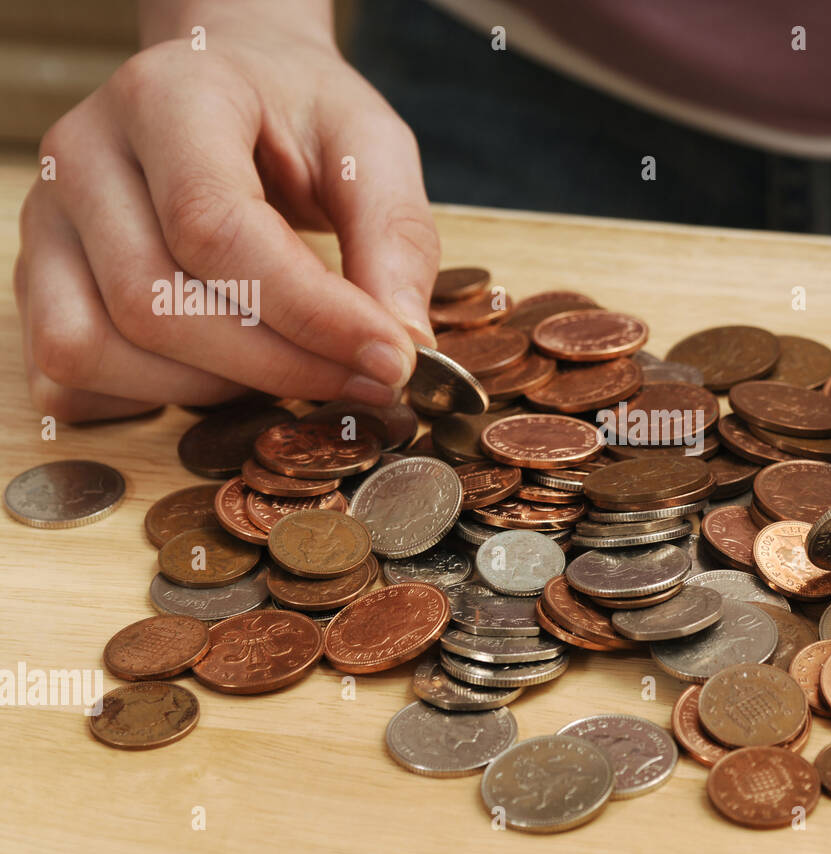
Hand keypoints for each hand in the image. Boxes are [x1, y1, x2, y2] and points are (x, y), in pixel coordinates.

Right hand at [15, 0, 437, 420]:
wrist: (232, 87)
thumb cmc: (299, 117)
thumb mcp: (371, 147)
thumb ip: (395, 236)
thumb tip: (404, 345)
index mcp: (168, 96)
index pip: (215, 228)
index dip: (310, 313)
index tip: (392, 359)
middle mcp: (84, 154)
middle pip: (155, 303)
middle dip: (278, 366)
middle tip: (368, 381)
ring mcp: (46, 220)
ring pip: (98, 348)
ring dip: (214, 390)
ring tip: (298, 369)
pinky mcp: (37, 277)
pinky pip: (67, 372)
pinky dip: (148, 398)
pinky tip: (224, 375)